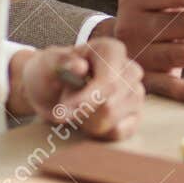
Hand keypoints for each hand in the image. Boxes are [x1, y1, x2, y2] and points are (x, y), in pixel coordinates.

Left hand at [7, 39, 144, 140]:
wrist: (52, 89)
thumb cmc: (52, 72)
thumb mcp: (48, 63)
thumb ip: (61, 62)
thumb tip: (80, 66)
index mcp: (111, 50)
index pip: (107, 82)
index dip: (84, 100)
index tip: (60, 112)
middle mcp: (130, 70)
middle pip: (110, 105)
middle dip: (80, 112)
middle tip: (62, 107)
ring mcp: (135, 93)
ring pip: (112, 120)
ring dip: (86, 121)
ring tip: (76, 108)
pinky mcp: (134, 115)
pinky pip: (119, 132)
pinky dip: (98, 132)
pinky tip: (87, 120)